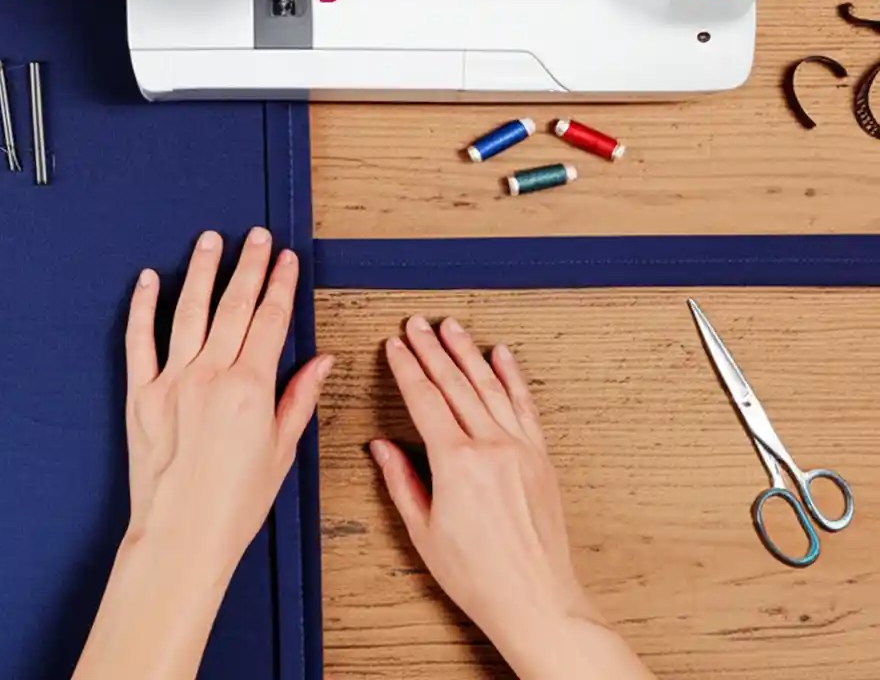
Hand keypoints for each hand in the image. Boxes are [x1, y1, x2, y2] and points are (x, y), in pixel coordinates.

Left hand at [73, 228, 332, 679]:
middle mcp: (210, 376)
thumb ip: (299, 398)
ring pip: (188, 311)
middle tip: (257, 236)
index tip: (287, 259)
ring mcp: (172, 381)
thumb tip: (321, 361)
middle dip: (249, 265)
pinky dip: (142, 307)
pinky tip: (149, 279)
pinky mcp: (140, 395)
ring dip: (201, 271)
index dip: (281, 284)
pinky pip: (139, 340)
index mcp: (251, 388)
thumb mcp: (282, 451)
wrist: (182, 536)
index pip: (271, 320)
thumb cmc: (236, 503)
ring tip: (211, 239)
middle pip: (234, 306)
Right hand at [370, 317, 653, 679]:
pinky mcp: (541, 457)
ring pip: (490, 386)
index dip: (406, 368)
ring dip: (468, 352)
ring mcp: (520, 448)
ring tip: (451, 327)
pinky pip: (525, 405)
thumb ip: (401, 481)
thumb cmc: (477, 575)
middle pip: (456, 383)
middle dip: (432, 348)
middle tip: (416, 324)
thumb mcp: (422, 531)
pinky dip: (513, 376)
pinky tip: (501, 355)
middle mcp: (491, 447)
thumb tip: (382, 447)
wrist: (534, 597)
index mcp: (455, 463)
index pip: (424, 399)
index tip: (394, 345)